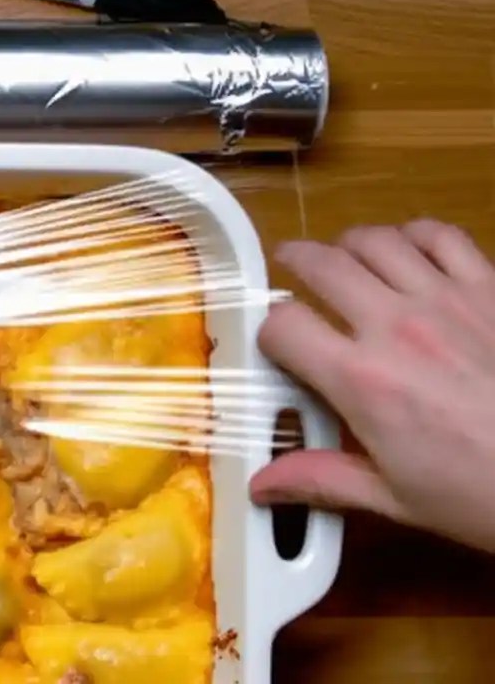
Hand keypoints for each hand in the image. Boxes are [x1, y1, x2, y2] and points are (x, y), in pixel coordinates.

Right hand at [250, 219, 494, 552]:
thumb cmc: (484, 496)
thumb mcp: (396, 499)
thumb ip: (321, 480)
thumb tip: (260, 487)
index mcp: (362, 382)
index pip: (283, 325)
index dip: (269, 330)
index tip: (278, 344)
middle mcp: (396, 326)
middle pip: (321, 263)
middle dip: (296, 264)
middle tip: (293, 273)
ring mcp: (448, 299)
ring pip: (375, 239)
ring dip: (350, 244)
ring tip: (346, 259)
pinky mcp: (492, 286)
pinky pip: (441, 235)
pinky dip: (414, 234)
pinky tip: (408, 250)